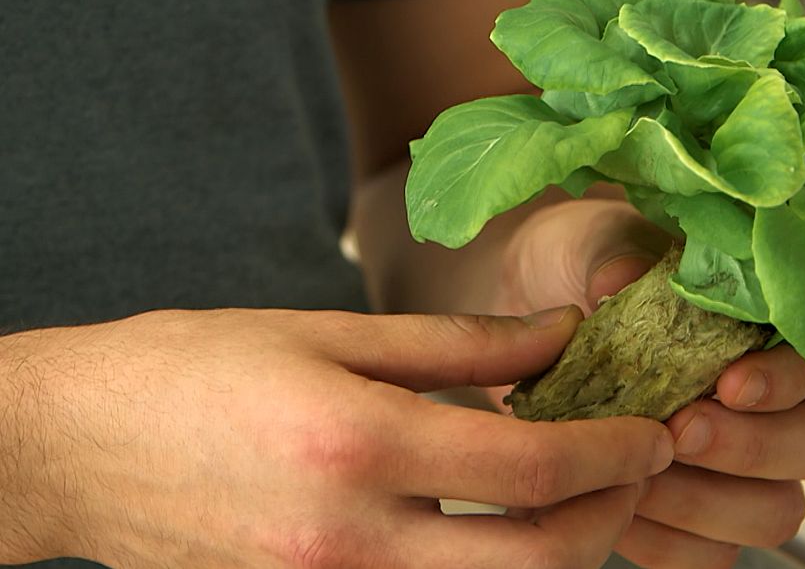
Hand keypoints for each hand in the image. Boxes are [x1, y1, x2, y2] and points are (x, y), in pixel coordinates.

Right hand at [0, 308, 673, 568]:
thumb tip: (561, 336)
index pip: (531, 469)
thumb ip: (457, 342)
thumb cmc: (192, 369)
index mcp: (357, 446)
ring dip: (563, 546)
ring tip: (583, 483)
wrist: (78, 447)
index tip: (653, 428)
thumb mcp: (326, 331)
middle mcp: (354, 540)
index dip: (613, 452)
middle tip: (639, 461)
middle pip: (536, 561)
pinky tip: (504, 511)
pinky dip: (495, 561)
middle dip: (612, 514)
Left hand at [493, 199, 804, 567]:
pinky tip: (618, 504)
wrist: (528, 314)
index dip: (786, 382)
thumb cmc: (582, 268)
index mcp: (769, 330)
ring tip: (635, 472)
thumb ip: (615, 255)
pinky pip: (709, 554)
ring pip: (773, 512)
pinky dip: (666, 540)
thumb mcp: (591, 244)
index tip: (728, 384)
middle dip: (751, 447)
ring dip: (705, 500)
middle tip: (677, 432)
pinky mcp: (695, 518)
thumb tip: (617, 281)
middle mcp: (774, 403)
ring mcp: (741, 469)